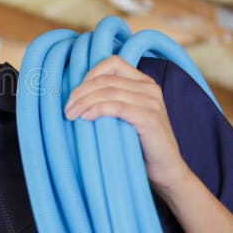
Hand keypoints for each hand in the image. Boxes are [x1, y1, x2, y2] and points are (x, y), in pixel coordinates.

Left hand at [63, 55, 191, 192]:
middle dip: (80, 92)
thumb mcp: (125, 115)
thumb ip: (111, 100)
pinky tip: (85, 118)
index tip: (75, 94)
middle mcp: (150, 88)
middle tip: (67, 108)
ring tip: (71, 115)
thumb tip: (77, 95)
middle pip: (106, 79)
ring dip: (84, 102)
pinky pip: (117, 107)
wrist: (165, 169)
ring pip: (108, 92)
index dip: (89, 75)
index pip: (112, 63)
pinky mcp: (149, 118)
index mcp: (144, 82)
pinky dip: (97, 109)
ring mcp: (151, 102)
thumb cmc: (140, 143)